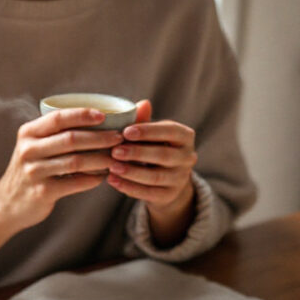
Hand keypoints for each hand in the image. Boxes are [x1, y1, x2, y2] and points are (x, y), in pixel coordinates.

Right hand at [0, 107, 125, 231]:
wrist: (8, 204)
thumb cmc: (31, 169)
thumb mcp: (35, 146)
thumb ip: (58, 132)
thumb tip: (100, 117)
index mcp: (28, 133)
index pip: (58, 117)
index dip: (83, 114)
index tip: (104, 115)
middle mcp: (28, 150)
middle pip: (71, 139)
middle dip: (100, 137)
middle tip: (119, 137)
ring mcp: (34, 172)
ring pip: (76, 161)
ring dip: (101, 158)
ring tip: (116, 157)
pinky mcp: (42, 192)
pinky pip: (75, 182)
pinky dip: (93, 179)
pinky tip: (102, 176)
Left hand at [108, 101, 197, 245]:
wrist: (165, 180)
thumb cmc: (154, 147)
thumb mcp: (152, 134)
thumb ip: (145, 121)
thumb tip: (143, 103)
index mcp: (185, 137)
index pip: (170, 131)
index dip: (148, 131)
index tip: (126, 131)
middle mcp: (187, 158)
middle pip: (163, 155)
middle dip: (137, 153)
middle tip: (115, 151)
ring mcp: (180, 178)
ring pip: (155, 177)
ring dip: (131, 172)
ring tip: (111, 167)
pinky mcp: (168, 195)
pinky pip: (148, 193)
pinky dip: (129, 187)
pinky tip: (112, 181)